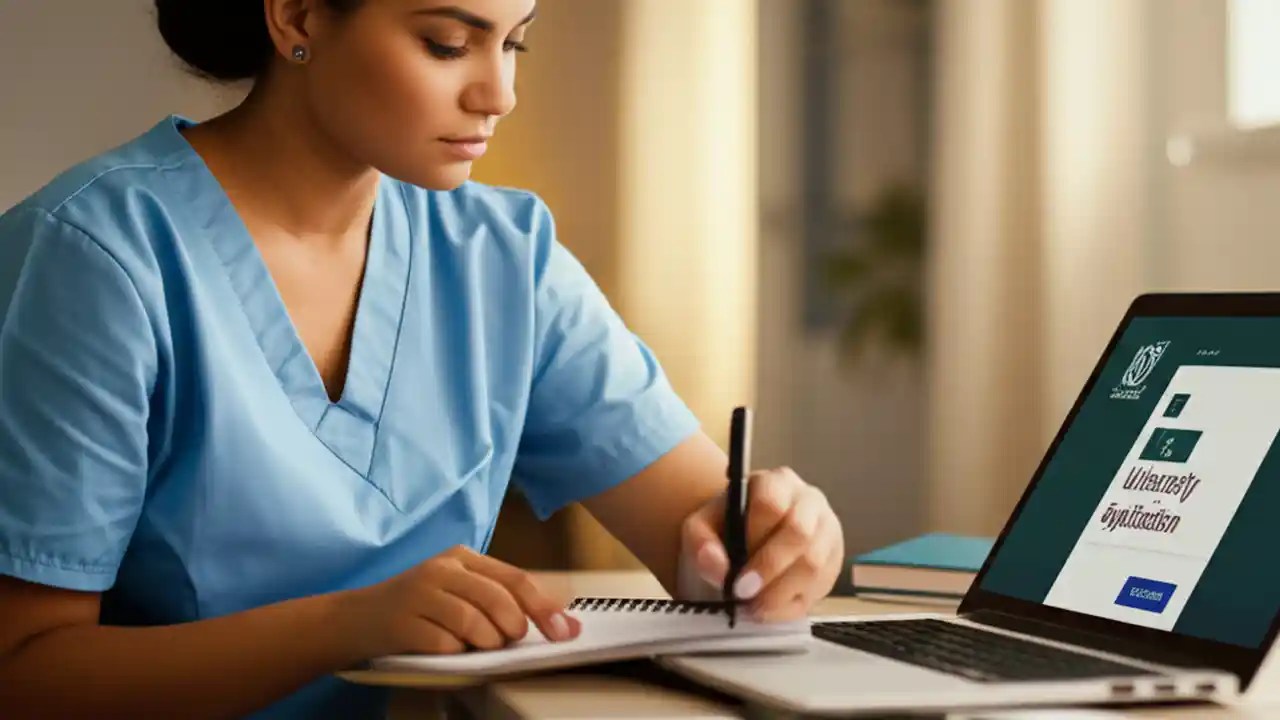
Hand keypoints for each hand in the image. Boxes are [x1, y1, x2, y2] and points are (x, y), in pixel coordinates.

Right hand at [339, 545, 581, 658]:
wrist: (355, 619)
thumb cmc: (418, 608)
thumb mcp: (459, 591)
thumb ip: (502, 599)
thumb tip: (557, 619)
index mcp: (462, 558)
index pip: (515, 578)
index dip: (544, 606)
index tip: (564, 630)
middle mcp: (442, 569)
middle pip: (497, 599)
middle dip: (513, 627)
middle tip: (508, 640)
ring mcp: (420, 594)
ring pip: (474, 622)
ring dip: (485, 642)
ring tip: (477, 646)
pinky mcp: (402, 623)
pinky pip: (445, 644)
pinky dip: (454, 653)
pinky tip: (447, 648)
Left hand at [681, 467, 843, 621]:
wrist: (746, 535)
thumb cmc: (727, 527)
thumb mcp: (701, 527)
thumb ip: (701, 542)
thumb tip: (718, 567)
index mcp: (776, 482)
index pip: (771, 504)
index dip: (753, 539)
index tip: (735, 570)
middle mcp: (809, 501)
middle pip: (800, 533)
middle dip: (770, 569)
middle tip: (744, 593)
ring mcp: (827, 531)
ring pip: (814, 564)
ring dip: (780, 592)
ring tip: (753, 605)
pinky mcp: (833, 561)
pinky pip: (820, 588)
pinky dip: (790, 605)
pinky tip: (767, 608)